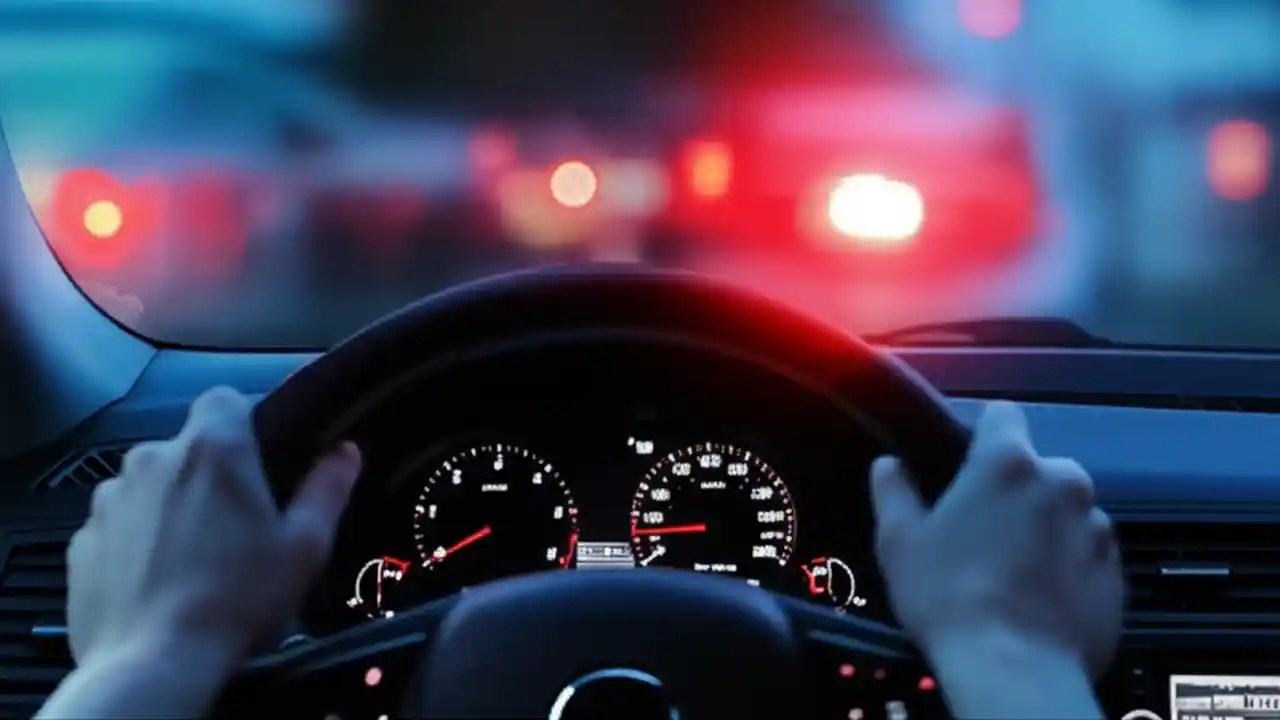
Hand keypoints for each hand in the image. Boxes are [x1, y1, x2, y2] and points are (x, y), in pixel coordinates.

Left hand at [44, 387, 360, 718]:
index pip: (225, 398)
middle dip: (210, 474)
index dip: (244, 422)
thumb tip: (345, 453)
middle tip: (239, 522)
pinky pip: (119, 525)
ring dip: (171, 507)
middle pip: (188, 446)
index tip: (259, 457)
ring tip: (198, 558)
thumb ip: (327, 488)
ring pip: (151, 485)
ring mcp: (111, 499)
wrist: (154, 662)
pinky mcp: (82, 539)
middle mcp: (154, 460)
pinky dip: (138, 542)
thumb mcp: (305, 545)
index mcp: (214, 449)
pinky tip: (163, 579)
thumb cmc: (236, 600)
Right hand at [870, 401, 1121, 716]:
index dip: (984, 432)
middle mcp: (1061, 482)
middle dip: (1015, 490)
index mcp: (1006, 463)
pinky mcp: (1116, 568)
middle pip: (1037, 467)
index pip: (1003, 414)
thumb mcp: (900, 542)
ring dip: (1044, 527)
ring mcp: (1096, 525)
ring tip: (1012, 570)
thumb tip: (888, 468)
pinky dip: (1068, 563)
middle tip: (982, 531)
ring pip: (1066, 510)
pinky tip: (1038, 594)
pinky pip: (1088, 551)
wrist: (1014, 670)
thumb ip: (894, 492)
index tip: (969, 460)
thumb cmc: (951, 600)